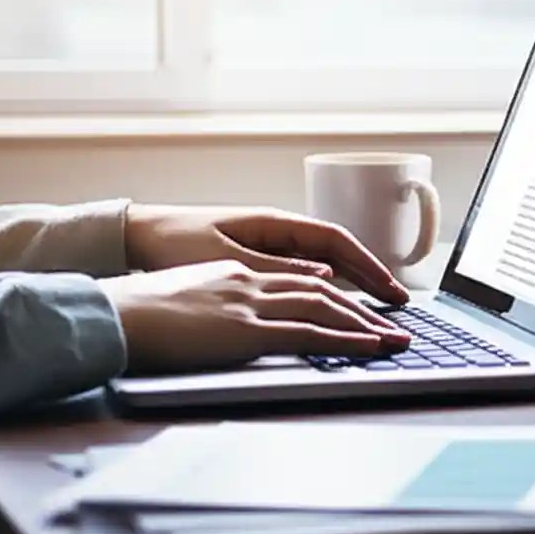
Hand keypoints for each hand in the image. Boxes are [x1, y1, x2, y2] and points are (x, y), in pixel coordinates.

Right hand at [99, 259, 410, 373]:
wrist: (110, 316)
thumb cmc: (136, 316)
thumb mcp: (186, 302)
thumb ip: (218, 306)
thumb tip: (230, 324)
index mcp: (236, 274)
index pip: (300, 281)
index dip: (336, 295)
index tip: (361, 308)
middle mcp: (250, 282)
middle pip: (322, 290)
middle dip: (364, 308)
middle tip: (394, 323)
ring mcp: (250, 304)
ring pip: (325, 308)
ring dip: (366, 324)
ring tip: (395, 339)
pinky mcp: (246, 330)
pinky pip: (310, 332)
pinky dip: (347, 339)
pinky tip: (370, 346)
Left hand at [124, 204, 408, 305]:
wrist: (135, 237)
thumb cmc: (175, 243)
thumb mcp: (228, 260)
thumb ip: (277, 270)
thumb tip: (327, 279)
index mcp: (274, 224)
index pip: (337, 242)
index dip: (369, 265)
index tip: (391, 290)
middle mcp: (277, 233)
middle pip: (339, 255)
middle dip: (371, 279)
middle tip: (398, 306)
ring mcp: (269, 247)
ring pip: (324, 267)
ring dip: (352, 287)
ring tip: (377, 310)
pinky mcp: (256, 263)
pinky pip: (303, 276)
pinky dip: (326, 291)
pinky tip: (337, 308)